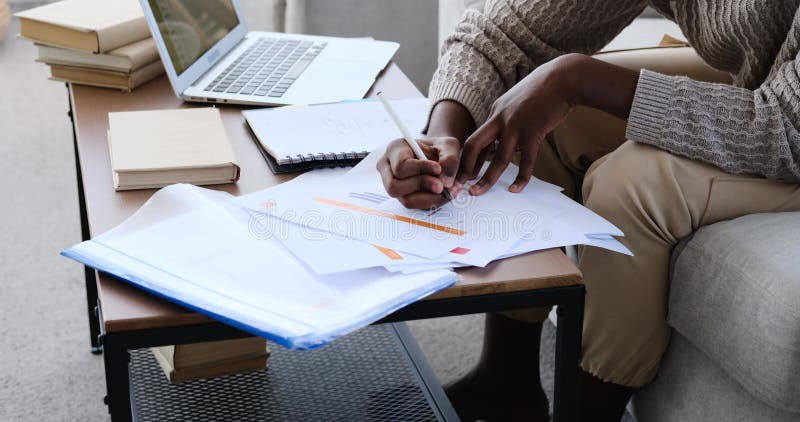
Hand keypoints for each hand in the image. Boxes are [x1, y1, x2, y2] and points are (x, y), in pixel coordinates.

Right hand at [376, 137, 460, 208]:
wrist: (441, 159)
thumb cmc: (440, 149)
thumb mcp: (449, 146)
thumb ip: (450, 159)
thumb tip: (446, 182)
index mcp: (395, 149)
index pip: (400, 165)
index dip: (420, 169)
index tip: (438, 169)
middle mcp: (388, 168)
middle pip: (395, 186)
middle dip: (421, 186)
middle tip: (442, 186)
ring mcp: (393, 186)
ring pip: (406, 200)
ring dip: (429, 198)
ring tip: (446, 190)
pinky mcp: (403, 198)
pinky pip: (415, 206)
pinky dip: (431, 202)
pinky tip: (442, 194)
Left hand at [457, 55, 576, 194]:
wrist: (563, 79)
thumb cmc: (542, 93)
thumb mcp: (515, 103)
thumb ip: (507, 122)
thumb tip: (506, 144)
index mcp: (495, 113)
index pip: (475, 139)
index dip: (467, 158)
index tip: (462, 173)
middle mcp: (500, 120)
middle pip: (475, 146)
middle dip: (464, 167)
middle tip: (458, 185)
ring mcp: (516, 126)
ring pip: (498, 159)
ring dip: (486, 178)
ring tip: (477, 192)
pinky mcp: (534, 133)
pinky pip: (526, 161)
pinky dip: (521, 178)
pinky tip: (515, 189)